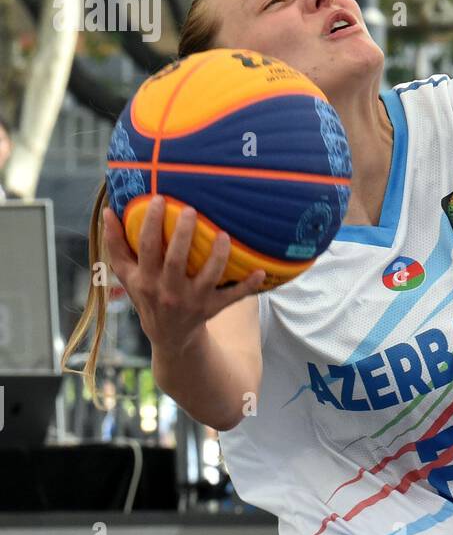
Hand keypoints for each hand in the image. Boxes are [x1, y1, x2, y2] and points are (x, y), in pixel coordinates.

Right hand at [103, 196, 263, 350]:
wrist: (168, 336)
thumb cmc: (147, 294)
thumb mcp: (127, 275)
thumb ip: (116, 245)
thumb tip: (108, 211)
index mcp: (146, 279)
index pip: (146, 248)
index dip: (150, 223)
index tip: (158, 198)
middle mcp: (168, 291)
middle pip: (175, 260)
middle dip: (182, 235)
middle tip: (190, 210)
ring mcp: (192, 301)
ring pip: (207, 276)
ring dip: (217, 256)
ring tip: (223, 234)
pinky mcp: (212, 308)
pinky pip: (233, 297)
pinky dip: (247, 286)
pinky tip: (260, 271)